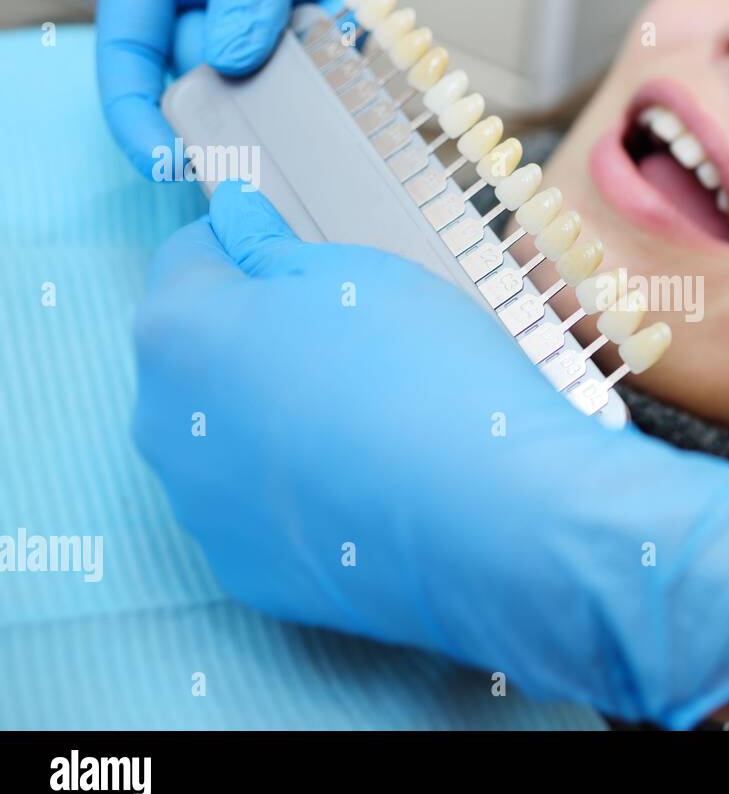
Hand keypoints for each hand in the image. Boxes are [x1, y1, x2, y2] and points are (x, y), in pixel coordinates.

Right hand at [97, 0, 542, 177]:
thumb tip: (227, 58)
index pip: (124, 48)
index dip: (136, 113)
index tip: (166, 164)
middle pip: (183, 84)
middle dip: (218, 121)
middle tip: (259, 162)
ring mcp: (235, 25)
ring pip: (239, 97)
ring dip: (272, 116)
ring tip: (308, 130)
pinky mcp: (283, 47)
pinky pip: (287, 92)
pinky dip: (309, 104)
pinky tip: (338, 109)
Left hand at [132, 182, 728, 727]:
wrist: (498, 516)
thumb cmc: (432, 375)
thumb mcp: (359, 272)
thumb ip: (272, 247)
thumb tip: (235, 224)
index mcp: (180, 333)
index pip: (189, 259)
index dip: (248, 244)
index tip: (297, 252)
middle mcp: (165, 424)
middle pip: (199, 356)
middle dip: (255, 337)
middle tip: (351, 342)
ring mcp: (203, 508)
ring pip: (225, 437)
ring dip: (272, 417)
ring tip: (369, 418)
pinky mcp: (248, 569)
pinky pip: (260, 509)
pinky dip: (297, 490)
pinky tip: (367, 480)